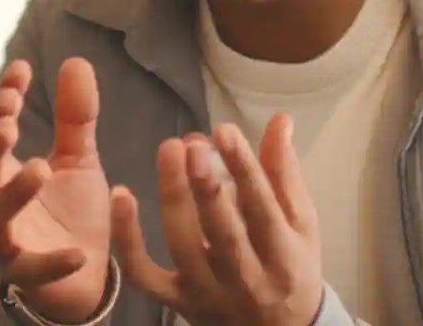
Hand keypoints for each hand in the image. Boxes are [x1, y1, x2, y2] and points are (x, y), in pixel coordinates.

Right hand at [0, 57, 111, 322]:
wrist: (88, 275)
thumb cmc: (71, 213)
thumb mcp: (78, 159)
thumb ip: (76, 117)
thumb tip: (76, 60)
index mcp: (2, 170)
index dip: (1, 99)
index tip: (21, 69)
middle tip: (10, 116)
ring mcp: (6, 240)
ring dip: (12, 191)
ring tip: (39, 167)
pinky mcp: (26, 276)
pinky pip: (30, 270)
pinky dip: (50, 262)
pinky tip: (75, 253)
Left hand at [111, 115, 322, 325]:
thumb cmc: (290, 266)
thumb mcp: (300, 222)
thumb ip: (283, 172)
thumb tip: (281, 119)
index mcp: (284, 257)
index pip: (263, 210)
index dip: (245, 169)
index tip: (225, 131)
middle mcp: (247, 280)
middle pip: (223, 233)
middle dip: (207, 188)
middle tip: (192, 144)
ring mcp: (207, 293)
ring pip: (184, 246)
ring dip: (173, 197)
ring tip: (169, 150)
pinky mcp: (176, 303)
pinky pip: (144, 274)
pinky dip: (128, 240)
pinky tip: (121, 195)